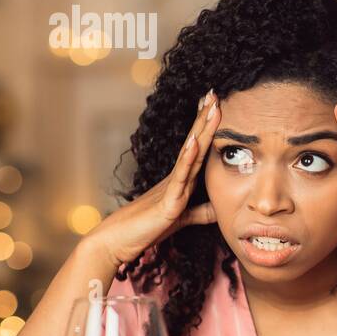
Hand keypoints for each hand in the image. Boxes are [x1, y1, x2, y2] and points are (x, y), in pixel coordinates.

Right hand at [84, 89, 219, 266]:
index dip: (206, 128)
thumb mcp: (181, 218)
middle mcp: (176, 179)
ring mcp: (171, 188)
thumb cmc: (145, 230)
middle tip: (215, 93)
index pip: (197, 150)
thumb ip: (200, 212)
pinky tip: (195, 141)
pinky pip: (180, 178)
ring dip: (202, 130)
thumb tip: (219, 208)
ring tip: (211, 106)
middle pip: (195, 143)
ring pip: (191, 154)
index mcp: (180, 181)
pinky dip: (188, 159)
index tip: (215, 106)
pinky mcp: (168, 203)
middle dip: (205, 118)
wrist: (117, 243)